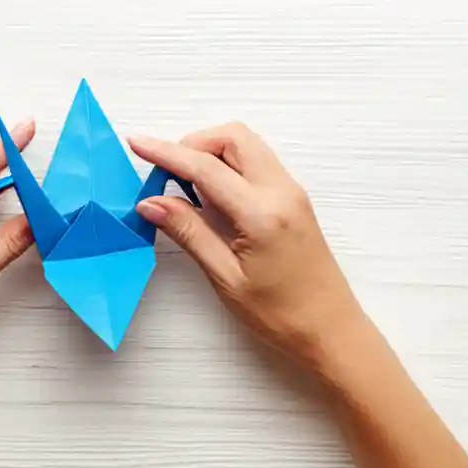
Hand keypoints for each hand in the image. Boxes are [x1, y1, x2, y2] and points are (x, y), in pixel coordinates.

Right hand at [129, 124, 363, 369]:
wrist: (330, 330)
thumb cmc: (281, 314)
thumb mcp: (226, 277)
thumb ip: (189, 231)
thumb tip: (152, 203)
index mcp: (262, 213)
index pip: (206, 167)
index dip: (166, 152)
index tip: (137, 143)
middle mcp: (282, 191)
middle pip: (231, 137)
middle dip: (192, 144)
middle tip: (164, 173)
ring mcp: (291, 192)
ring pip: (245, 145)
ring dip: (211, 152)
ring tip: (184, 186)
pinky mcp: (293, 199)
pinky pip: (256, 163)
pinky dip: (228, 165)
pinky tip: (210, 196)